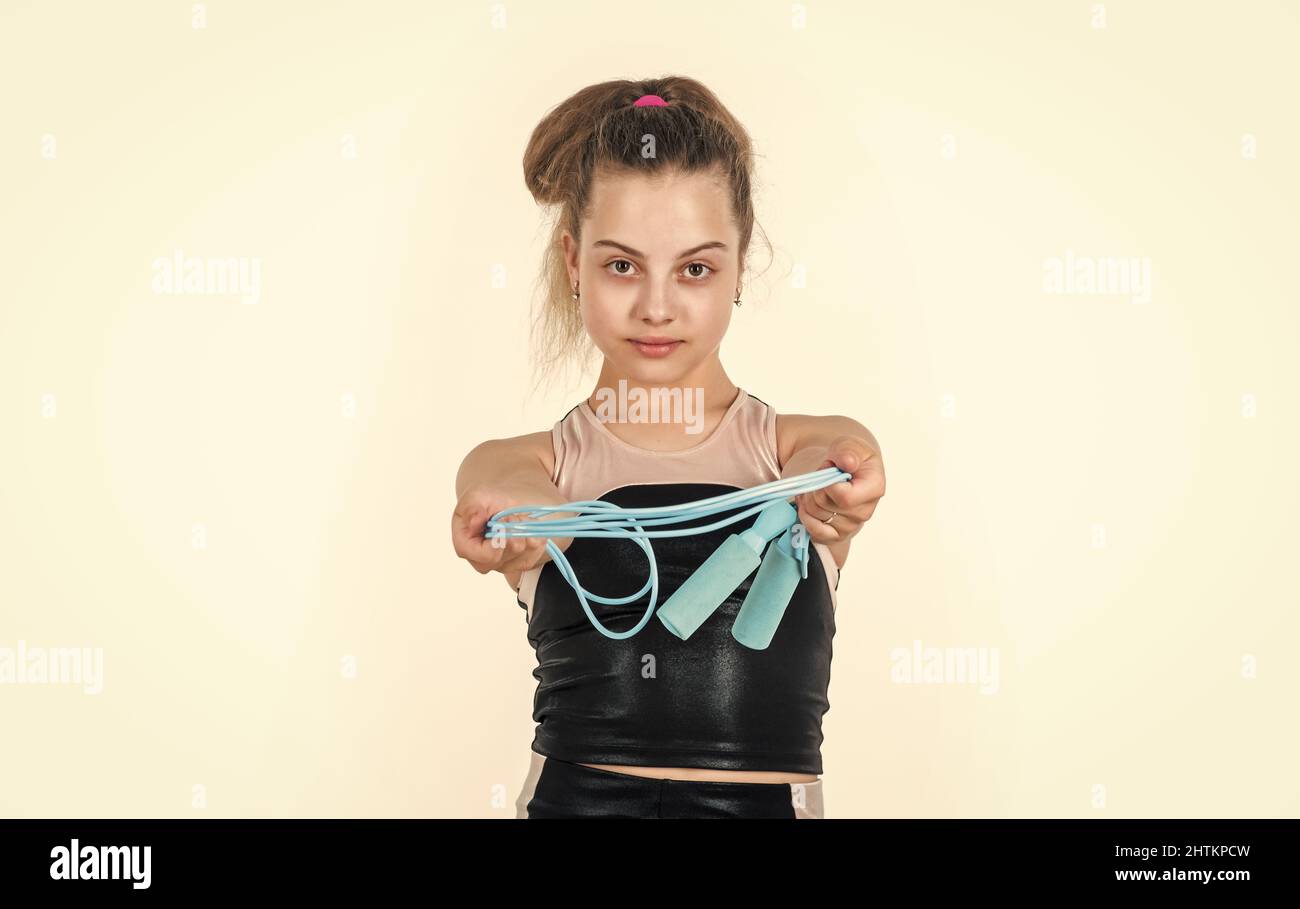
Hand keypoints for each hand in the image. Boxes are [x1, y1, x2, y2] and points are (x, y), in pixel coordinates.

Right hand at [450, 484, 574, 583]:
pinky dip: (535, 534)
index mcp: (466, 547)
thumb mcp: (475, 497)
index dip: (499, 539)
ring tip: (515, 518)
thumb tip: (475, 521)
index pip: (486, 556)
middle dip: (513, 529)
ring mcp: (503, 565)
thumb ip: (472, 509)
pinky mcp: (522, 562)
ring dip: (524, 530)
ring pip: (525, 553)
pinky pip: (537, 551)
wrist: (498, 505)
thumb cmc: (484, 503)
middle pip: (510, 553)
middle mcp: (483, 562)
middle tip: (508, 515)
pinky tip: (524, 525)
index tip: (502, 520)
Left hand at [791, 435, 884, 547]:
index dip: (827, 483)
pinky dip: (806, 516)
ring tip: (815, 486)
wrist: (840, 469)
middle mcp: (865, 510)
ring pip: (815, 516)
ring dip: (807, 498)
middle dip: (814, 487)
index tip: (827, 465)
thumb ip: (847, 451)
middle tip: (819, 474)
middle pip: (824, 505)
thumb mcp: (847, 445)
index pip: (845, 498)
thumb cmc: (846, 456)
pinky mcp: (837, 535)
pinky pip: (815, 532)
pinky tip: (809, 502)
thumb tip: (847, 462)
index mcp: (875, 487)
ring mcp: (852, 526)